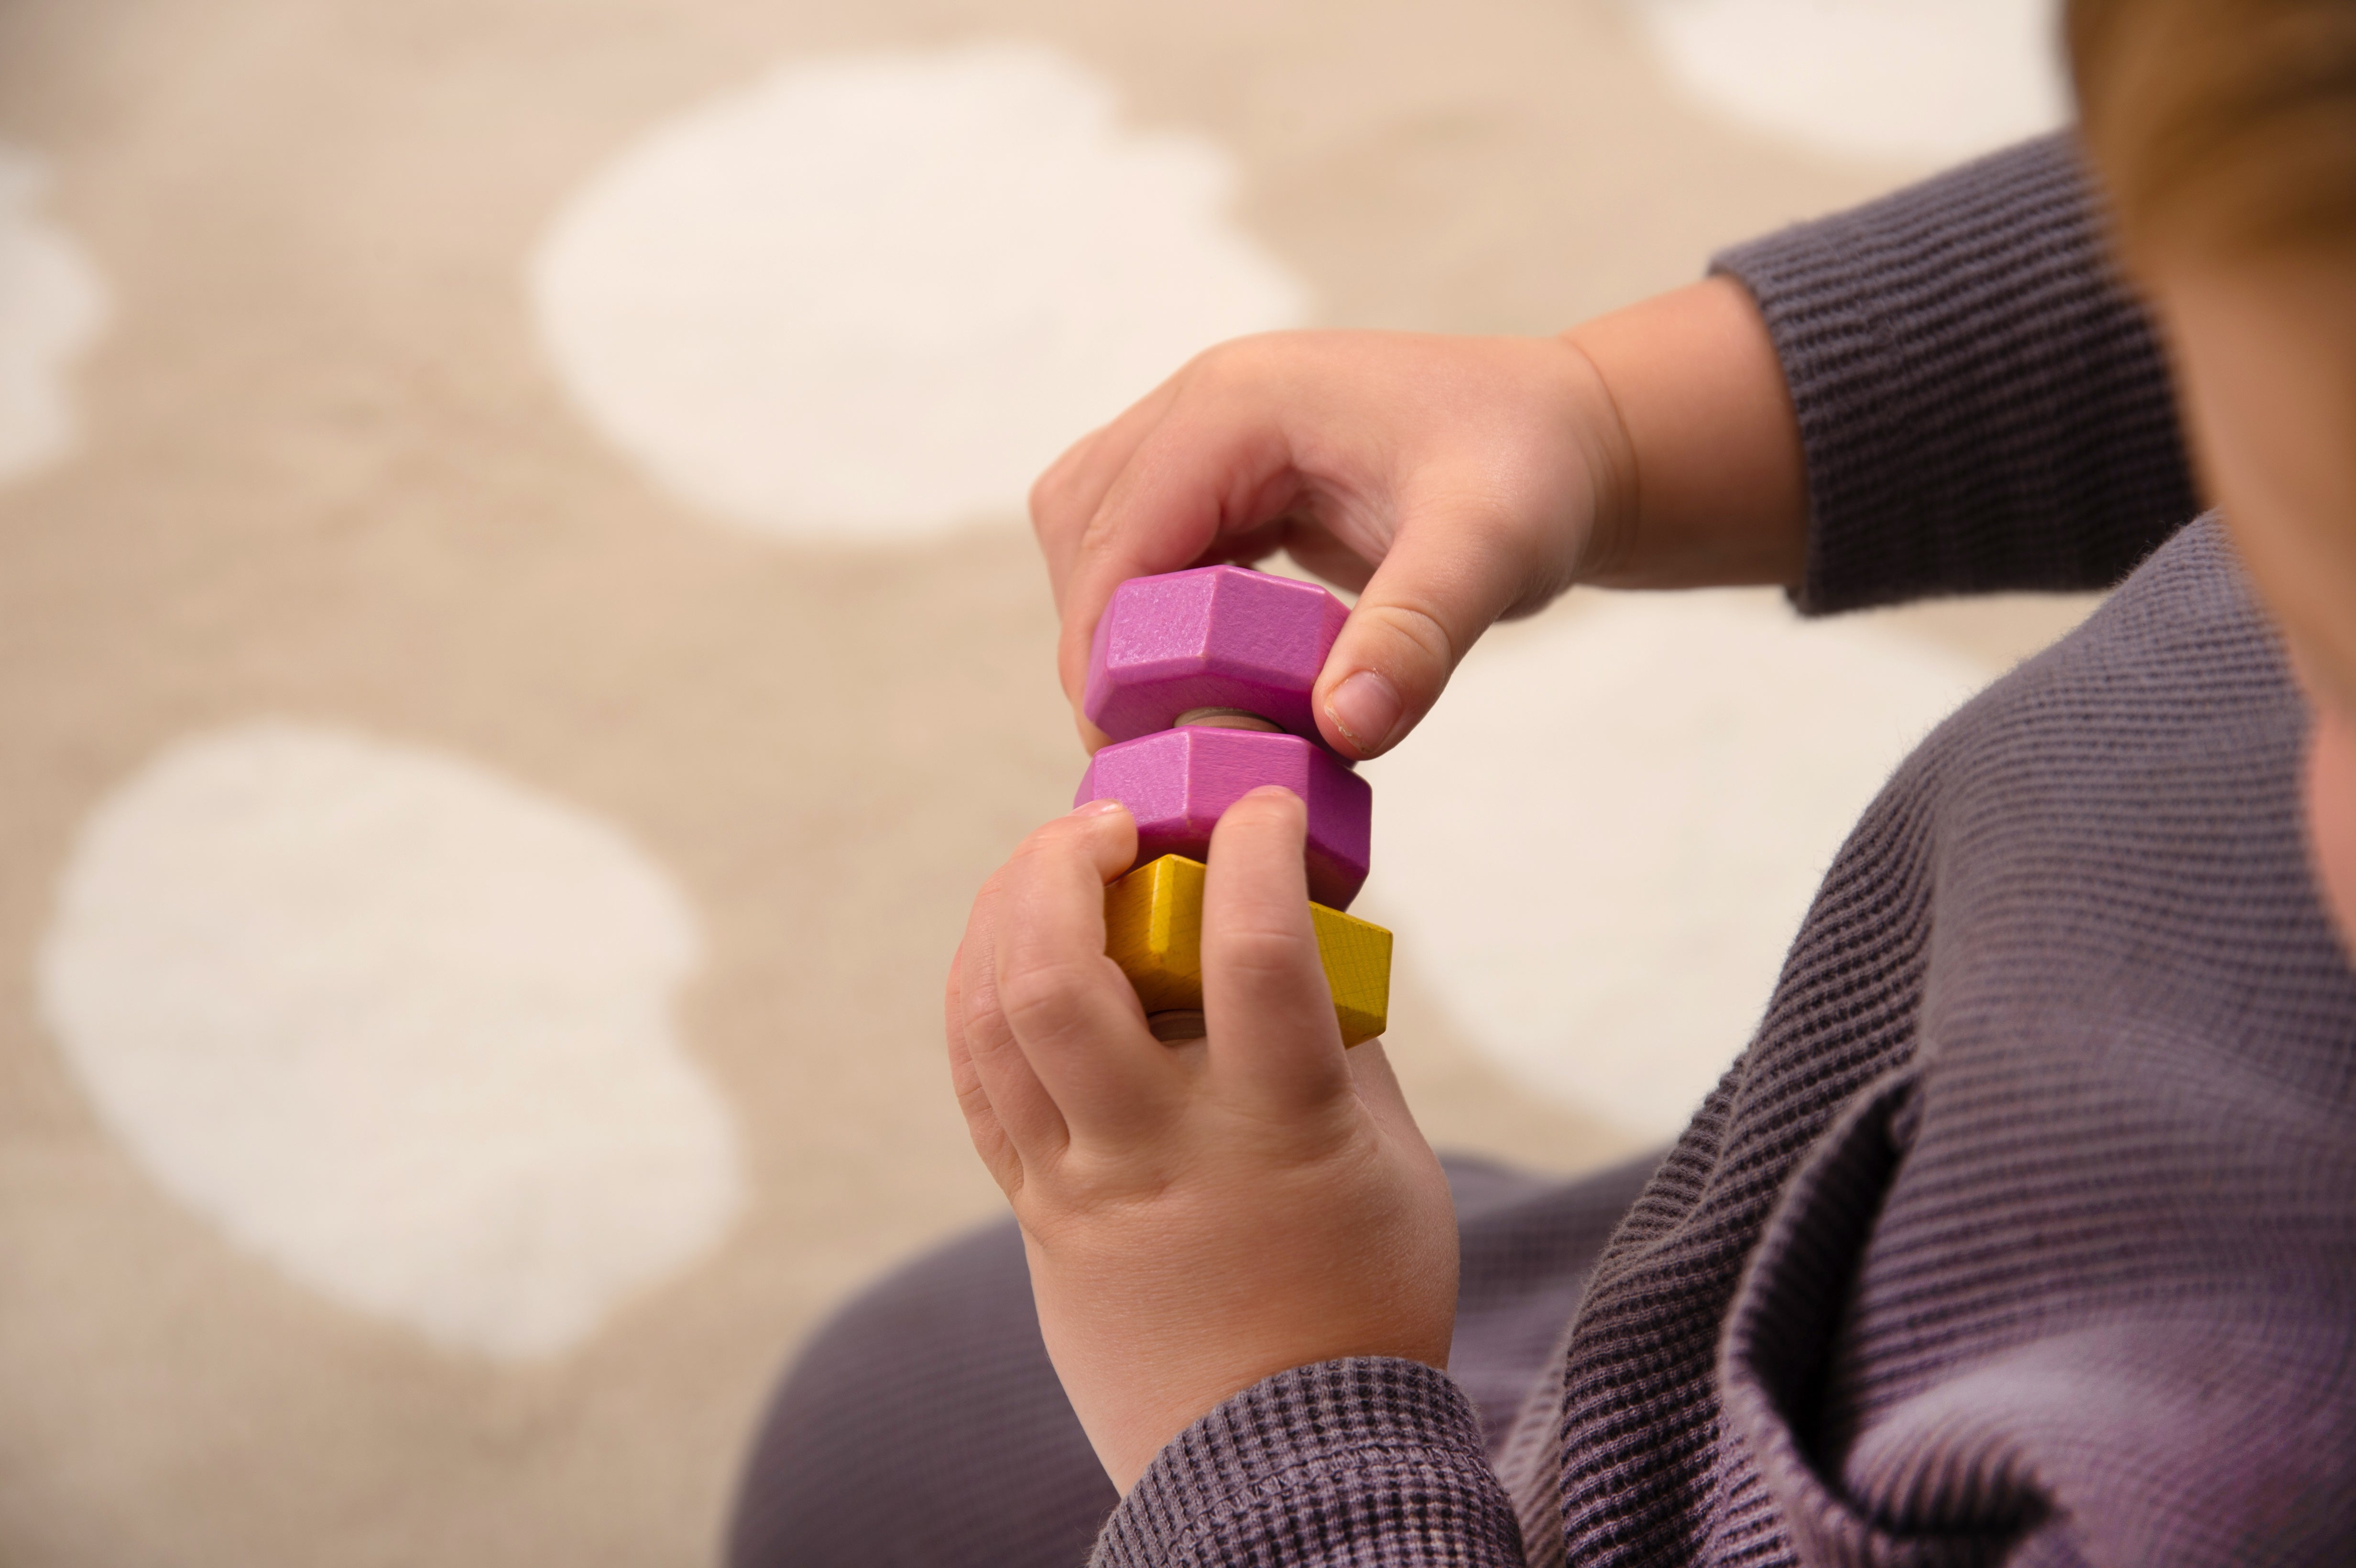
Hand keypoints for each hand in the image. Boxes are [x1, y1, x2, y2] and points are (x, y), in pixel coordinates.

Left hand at [946, 788, 1457, 1491]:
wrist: (1283, 1462)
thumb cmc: (1362, 1301)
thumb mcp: (1392, 1161)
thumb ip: (1343, 1040)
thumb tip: (1303, 930)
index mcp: (1274, 1132)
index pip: (1251, 958)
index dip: (1249, 854)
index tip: (1256, 807)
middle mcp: (1157, 1152)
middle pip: (1056, 981)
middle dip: (1061, 866)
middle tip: (1106, 822)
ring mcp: (1079, 1189)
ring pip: (991, 1024)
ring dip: (1004, 915)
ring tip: (1051, 863)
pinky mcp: (1035, 1217)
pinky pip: (976, 1084)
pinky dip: (980, 994)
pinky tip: (1010, 947)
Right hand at [1030, 280, 1806, 759]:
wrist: (1571, 438)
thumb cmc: (1535, 475)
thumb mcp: (1493, 552)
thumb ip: (1418, 636)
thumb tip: (1344, 730)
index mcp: (1241, 403)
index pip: (1116, 529)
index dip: (1101, 644)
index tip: (1118, 747)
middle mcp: (1205, 402)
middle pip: (1082, 526)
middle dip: (1100, 640)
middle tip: (1145, 745)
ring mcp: (1209, 430)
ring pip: (1093, 527)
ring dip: (1114, 621)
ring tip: (1170, 712)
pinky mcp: (1224, 469)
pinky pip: (1142, 538)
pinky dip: (1151, 609)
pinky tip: (1202, 674)